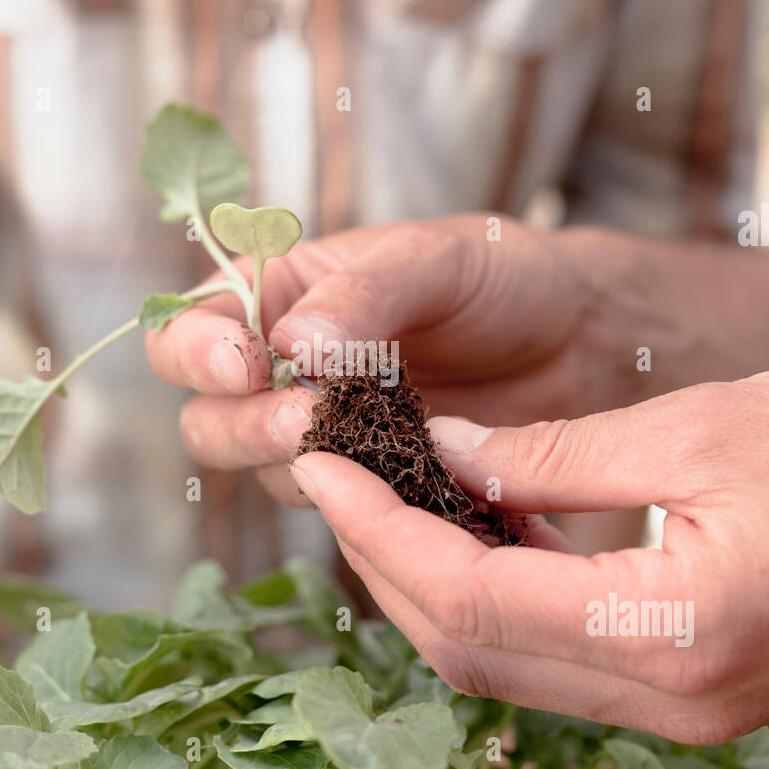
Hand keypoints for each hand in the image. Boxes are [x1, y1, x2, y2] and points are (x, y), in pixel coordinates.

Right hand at [147, 214, 668, 504]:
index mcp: (276, 300)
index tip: (244, 362)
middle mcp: (284, 375)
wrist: (581, 340)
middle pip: (209, 421)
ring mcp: (325, 439)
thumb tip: (290, 344)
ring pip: (266, 474)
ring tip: (363, 444)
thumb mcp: (434, 260)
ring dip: (300, 465)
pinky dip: (359, 501)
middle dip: (246, 424)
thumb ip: (363, 294)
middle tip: (309, 415)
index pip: (188, 333)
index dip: (197, 352)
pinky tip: (402, 482)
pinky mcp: (372, 489)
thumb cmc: (501, 277)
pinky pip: (339, 509)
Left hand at [286, 364, 768, 742]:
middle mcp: (673, 701)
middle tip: (340, 478)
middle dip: (387, 562)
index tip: (320, 466)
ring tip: (392, 496)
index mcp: (676, 632)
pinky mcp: (697, 693)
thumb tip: (448, 453)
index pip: (472, 596)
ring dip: (436, 583)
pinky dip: (503, 598)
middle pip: (473, 647)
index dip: (379, 531)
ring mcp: (687, 712)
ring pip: (508, 664)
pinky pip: (562, 659)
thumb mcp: (700, 427)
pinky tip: (481, 529)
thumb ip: (556, 455)